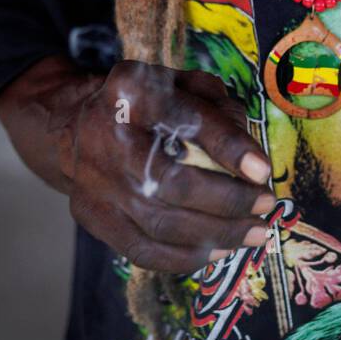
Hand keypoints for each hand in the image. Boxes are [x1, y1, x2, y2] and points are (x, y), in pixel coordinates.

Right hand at [59, 61, 274, 272]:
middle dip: (229, 201)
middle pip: (173, 183)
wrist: (74, 125)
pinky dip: (186, 257)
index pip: (187, 121)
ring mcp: (97, 182)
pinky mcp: (92, 216)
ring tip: (254, 233)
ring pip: (162, 225)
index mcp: (133, 91)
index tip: (263, 171)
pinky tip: (219, 250)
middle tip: (266, 205)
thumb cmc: (145, 104)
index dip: (229, 149)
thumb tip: (248, 157)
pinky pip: (143, 251)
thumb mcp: (180, 82)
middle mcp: (108, 136)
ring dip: (217, 234)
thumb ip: (217, 107)